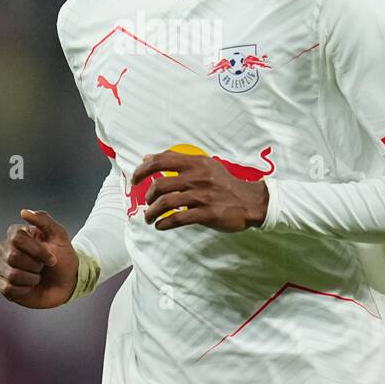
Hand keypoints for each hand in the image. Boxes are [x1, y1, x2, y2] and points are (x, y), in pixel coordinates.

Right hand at [0, 208, 78, 308]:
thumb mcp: (59, 236)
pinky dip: (25, 289)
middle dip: (35, 265)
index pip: (17, 238)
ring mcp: (2, 267)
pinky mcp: (2, 285)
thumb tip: (24, 212)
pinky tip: (30, 286)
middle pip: (13, 256)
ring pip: (12, 274)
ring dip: (32, 278)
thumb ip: (44, 220)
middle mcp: (6, 249)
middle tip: (43, 267)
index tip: (52, 258)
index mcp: (17, 235)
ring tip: (37, 277)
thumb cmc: (63, 258)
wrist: (67, 283)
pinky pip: (8, 288)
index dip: (37, 250)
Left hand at [130, 150, 269, 232]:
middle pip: (160, 185)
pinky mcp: (208, 213)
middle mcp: (198, 177)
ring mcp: (203, 196)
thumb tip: (147, 158)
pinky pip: (178, 218)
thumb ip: (177, 161)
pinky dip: (164, 223)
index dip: (142, 170)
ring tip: (150, 218)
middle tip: (147, 203)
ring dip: (152, 212)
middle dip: (148, 196)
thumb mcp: (204, 165)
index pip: (161, 161)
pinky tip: (161, 226)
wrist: (250, 201)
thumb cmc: (223, 183)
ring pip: (167, 203)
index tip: (134, 180)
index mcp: (196, 163)